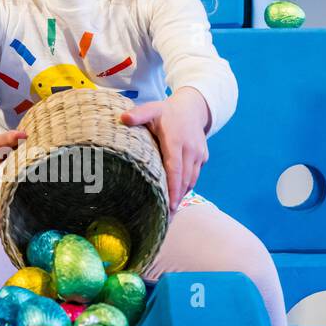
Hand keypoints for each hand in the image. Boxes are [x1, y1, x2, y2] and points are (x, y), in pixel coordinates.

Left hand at [120, 89, 209, 211]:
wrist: (193, 108)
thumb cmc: (167, 111)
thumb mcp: (151, 109)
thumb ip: (138, 114)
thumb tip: (122, 119)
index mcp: (177, 141)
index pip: (175, 169)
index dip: (173, 189)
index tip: (169, 206)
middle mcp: (191, 150)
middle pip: (184, 180)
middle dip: (176, 200)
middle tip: (166, 218)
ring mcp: (199, 154)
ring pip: (191, 180)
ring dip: (182, 196)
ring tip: (170, 212)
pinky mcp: (203, 157)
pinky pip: (194, 176)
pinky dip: (186, 187)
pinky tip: (177, 197)